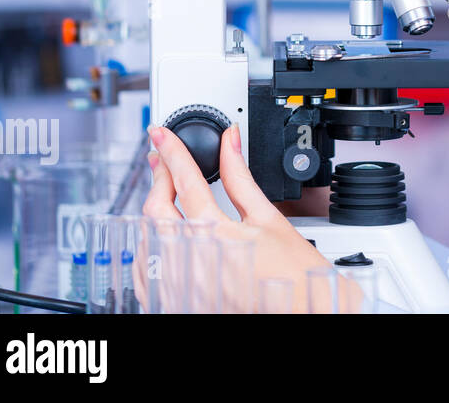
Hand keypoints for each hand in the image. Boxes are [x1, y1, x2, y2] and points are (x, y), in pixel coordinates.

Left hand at [142, 123, 363, 312]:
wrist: (302, 312)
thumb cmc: (294, 274)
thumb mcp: (269, 217)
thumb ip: (241, 177)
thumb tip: (230, 143)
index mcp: (215, 233)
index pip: (184, 181)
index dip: (172, 151)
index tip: (161, 134)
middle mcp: (190, 260)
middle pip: (156, 208)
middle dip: (157, 178)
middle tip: (162, 160)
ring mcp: (180, 284)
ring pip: (146, 238)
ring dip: (153, 212)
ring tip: (166, 196)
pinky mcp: (176, 301)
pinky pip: (147, 272)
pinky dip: (151, 247)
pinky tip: (163, 235)